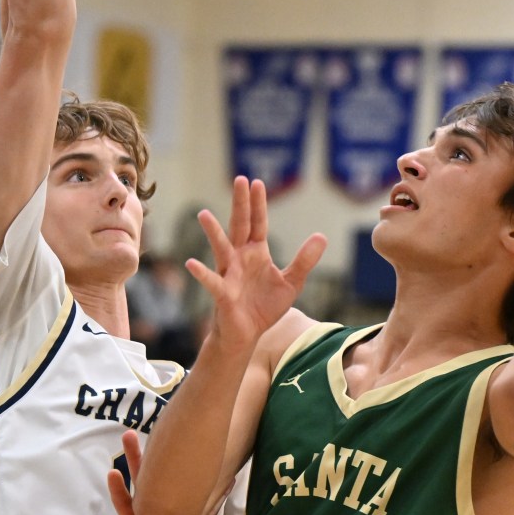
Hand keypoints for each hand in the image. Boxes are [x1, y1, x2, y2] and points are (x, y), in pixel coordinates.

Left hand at [78, 430, 212, 514]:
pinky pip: (205, 510)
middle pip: (145, 485)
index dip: (119, 488)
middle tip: (130, 436)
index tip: (112, 471)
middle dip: (138, 462)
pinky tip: (223, 476)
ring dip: (173, 468)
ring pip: (173, 489)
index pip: (125, 503)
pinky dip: (215, 494)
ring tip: (174, 442)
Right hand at [185, 177, 324, 351]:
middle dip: (240, 204)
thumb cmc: (265, 307)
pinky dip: (202, 273)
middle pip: (239, 226)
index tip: (256, 182)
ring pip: (221, 249)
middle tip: (239, 179)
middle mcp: (240, 258)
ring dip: (213, 232)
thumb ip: (304, 260)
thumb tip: (321, 236)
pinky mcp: (223, 294)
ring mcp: (229, 274)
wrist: (248, 335)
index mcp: (256, 253)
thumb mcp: (291, 283)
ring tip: (204, 215)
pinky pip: (211, 282)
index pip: (258, 223)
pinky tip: (191, 263)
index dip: (258, 204)